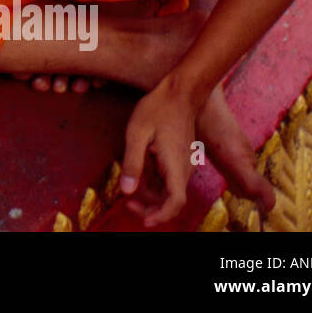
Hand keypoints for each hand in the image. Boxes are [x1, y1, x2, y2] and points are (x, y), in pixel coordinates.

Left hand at [119, 75, 198, 227]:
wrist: (180, 91)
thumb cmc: (158, 108)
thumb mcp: (137, 133)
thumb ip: (132, 163)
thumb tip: (127, 191)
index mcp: (175, 166)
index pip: (175, 202)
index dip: (160, 215)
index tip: (144, 221)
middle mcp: (185, 168)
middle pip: (171, 200)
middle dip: (150, 207)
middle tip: (127, 203)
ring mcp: (185, 163)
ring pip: (170, 190)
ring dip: (151, 194)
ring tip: (129, 186)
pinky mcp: (181, 157)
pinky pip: (169, 177)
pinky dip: (155, 181)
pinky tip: (140, 170)